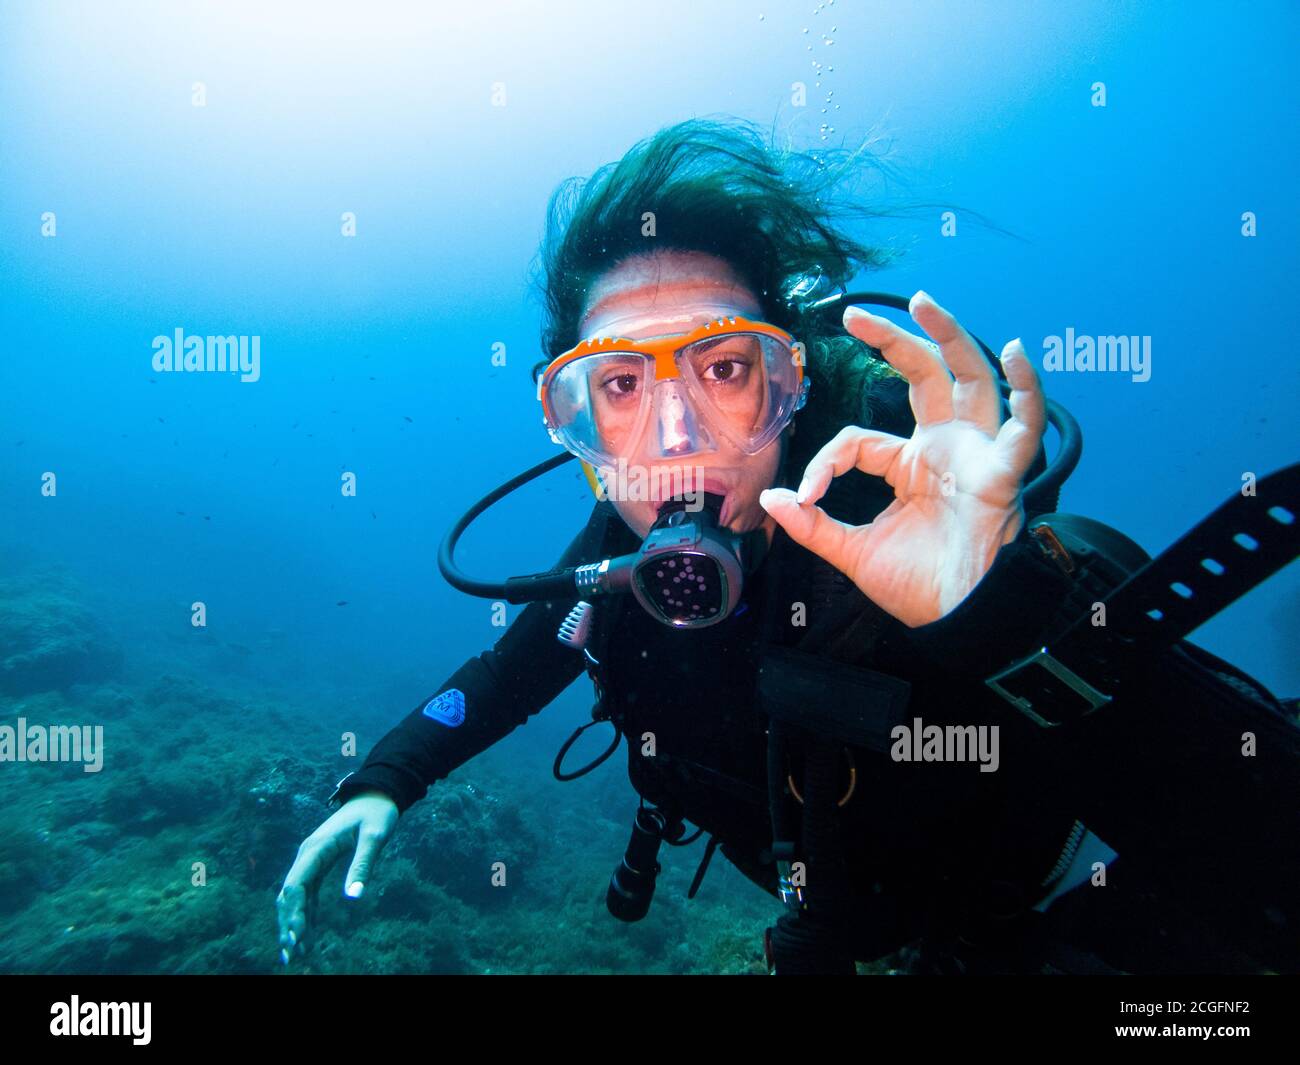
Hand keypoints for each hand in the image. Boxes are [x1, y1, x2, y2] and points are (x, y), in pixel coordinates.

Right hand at [275, 791, 398, 964]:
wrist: (377, 794)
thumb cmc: (377, 812)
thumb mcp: (375, 837)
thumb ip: (363, 864)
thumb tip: (353, 897)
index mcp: (316, 848)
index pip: (296, 885)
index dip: (293, 912)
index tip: (296, 937)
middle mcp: (308, 854)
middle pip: (288, 894)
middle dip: (287, 924)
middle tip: (291, 954)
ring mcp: (312, 859)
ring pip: (295, 895)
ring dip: (294, 922)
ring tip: (297, 952)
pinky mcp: (320, 863)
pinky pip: (307, 891)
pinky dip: (305, 912)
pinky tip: (308, 932)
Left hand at [759, 291, 1045, 627]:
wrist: (952, 620)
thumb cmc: (914, 587)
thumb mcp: (850, 551)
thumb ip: (811, 524)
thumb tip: (770, 500)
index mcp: (910, 466)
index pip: (861, 439)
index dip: (829, 458)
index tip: (807, 492)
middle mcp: (945, 449)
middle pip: (925, 378)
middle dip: (893, 341)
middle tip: (854, 315)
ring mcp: (975, 456)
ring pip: (970, 381)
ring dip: (951, 338)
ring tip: (922, 303)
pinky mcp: (1002, 474)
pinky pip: (1025, 427)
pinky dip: (1028, 391)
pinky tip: (1017, 354)